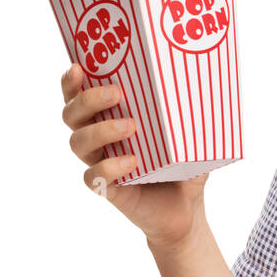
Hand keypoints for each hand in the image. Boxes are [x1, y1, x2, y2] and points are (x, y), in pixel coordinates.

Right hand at [60, 62, 208, 248]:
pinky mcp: (108, 189)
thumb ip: (190, 110)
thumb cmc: (184, 163)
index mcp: (110, 118)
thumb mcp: (190, 133)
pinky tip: (132, 162)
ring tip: (131, 126)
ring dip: (100, 130)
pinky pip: (94, 177)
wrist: (188, 208)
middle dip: (87, 100)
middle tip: (116, 93)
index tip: (78, 67)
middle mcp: (99, 140)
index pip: (79, 96)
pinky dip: (109, 167)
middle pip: (72, 115)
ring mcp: (101, 163)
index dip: (71, 82)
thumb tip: (205, 79)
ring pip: (77, 143)